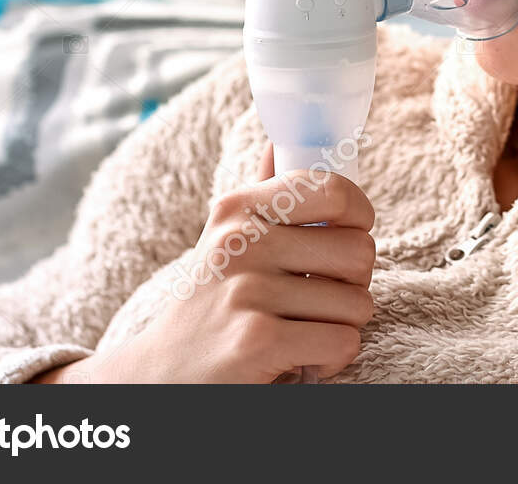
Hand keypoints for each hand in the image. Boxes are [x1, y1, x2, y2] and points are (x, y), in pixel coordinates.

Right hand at [36, 147, 375, 382]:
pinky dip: (331, 360)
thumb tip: (277, 143)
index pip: (335, 191)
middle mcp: (240, 241)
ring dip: (340, 328)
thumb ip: (262, 196)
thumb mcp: (225, 241)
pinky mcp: (258, 340)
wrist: (157, 375)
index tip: (345, 238)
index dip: (359, 218)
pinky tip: (298, 360)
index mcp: (239, 208)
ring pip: (357, 303)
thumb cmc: (211, 305)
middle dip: (353, 285)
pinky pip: (344, 341)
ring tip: (298, 331)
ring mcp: (248, 291)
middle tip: (316, 300)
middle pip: (360, 251)